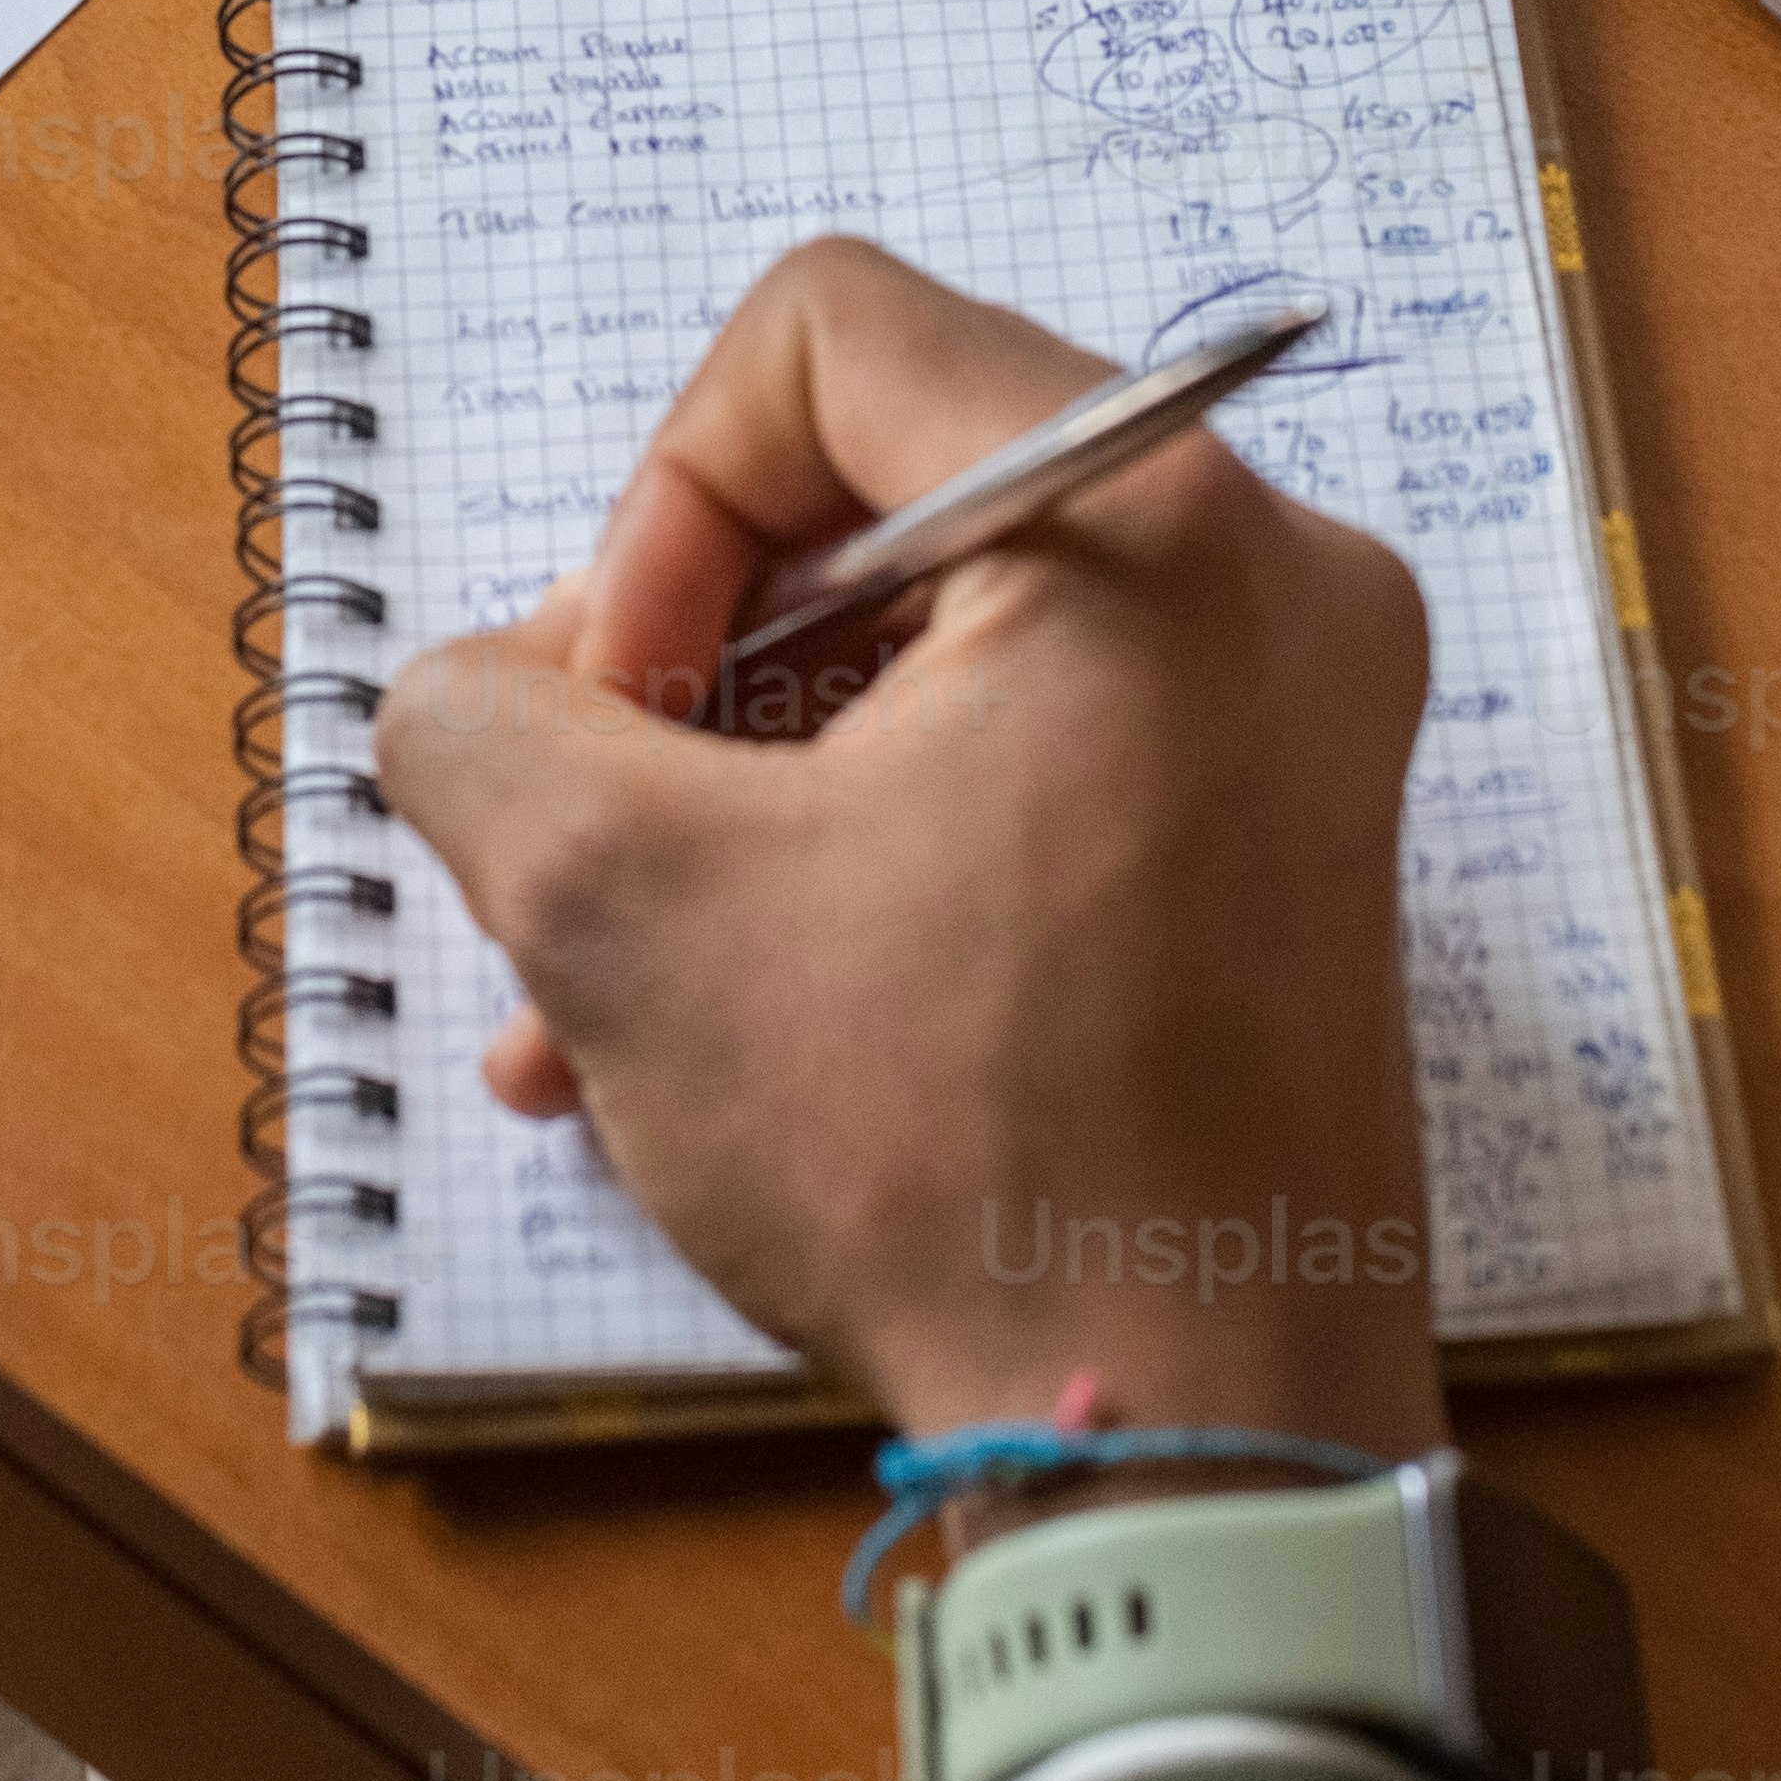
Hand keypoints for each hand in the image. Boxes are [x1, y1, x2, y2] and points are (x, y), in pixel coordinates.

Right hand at [373, 238, 1442, 1457]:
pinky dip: (856, 856)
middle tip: (570, 843)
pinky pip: (1019, 767)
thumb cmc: (957, 1154)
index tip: (618, 709)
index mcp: (1152, 522)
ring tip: (578, 996)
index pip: (829, 337)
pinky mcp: (1278, 856)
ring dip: (732, 799)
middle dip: (677, 677)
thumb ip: (484, 723)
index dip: (660, 502)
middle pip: (880, 497)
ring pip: (930, 659)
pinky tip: (698, 1035)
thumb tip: (492, 697)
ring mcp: (1296, 726)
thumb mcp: (620, 900)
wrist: (1206, 1442)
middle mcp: (1268, 580)